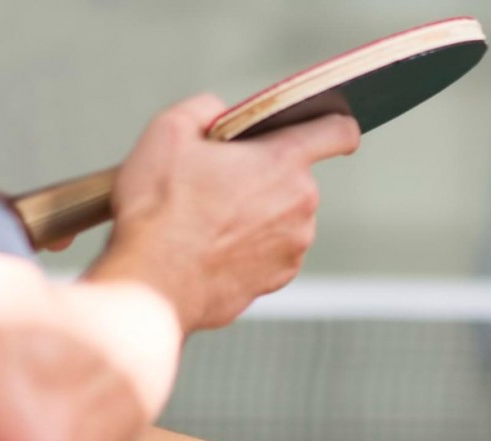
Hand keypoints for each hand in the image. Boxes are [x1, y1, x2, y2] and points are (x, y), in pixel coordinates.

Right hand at [86, 94, 360, 332]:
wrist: (153, 281)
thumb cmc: (160, 208)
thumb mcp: (170, 131)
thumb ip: (205, 109)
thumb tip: (220, 114)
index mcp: (284, 162)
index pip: (336, 132)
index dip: (335, 123)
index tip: (329, 124)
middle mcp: (301, 205)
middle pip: (295, 175)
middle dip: (263, 171)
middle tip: (219, 179)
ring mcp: (295, 245)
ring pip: (284, 214)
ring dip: (258, 210)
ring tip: (210, 217)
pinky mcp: (281, 277)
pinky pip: (273, 249)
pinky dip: (251, 245)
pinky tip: (215, 245)